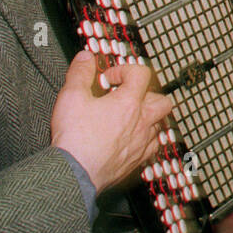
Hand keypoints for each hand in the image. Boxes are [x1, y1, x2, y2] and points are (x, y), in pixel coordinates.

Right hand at [51, 51, 172, 193]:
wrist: (74, 173)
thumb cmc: (75, 139)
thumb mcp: (71, 96)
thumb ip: (80, 73)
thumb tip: (86, 58)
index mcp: (129, 102)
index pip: (142, 74)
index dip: (124, 70)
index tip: (108, 79)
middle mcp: (142, 122)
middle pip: (162, 99)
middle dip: (146, 93)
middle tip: (126, 95)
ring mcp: (143, 142)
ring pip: (160, 123)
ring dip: (148, 116)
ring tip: (130, 116)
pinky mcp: (138, 161)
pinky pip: (154, 145)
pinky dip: (146, 138)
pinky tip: (132, 139)